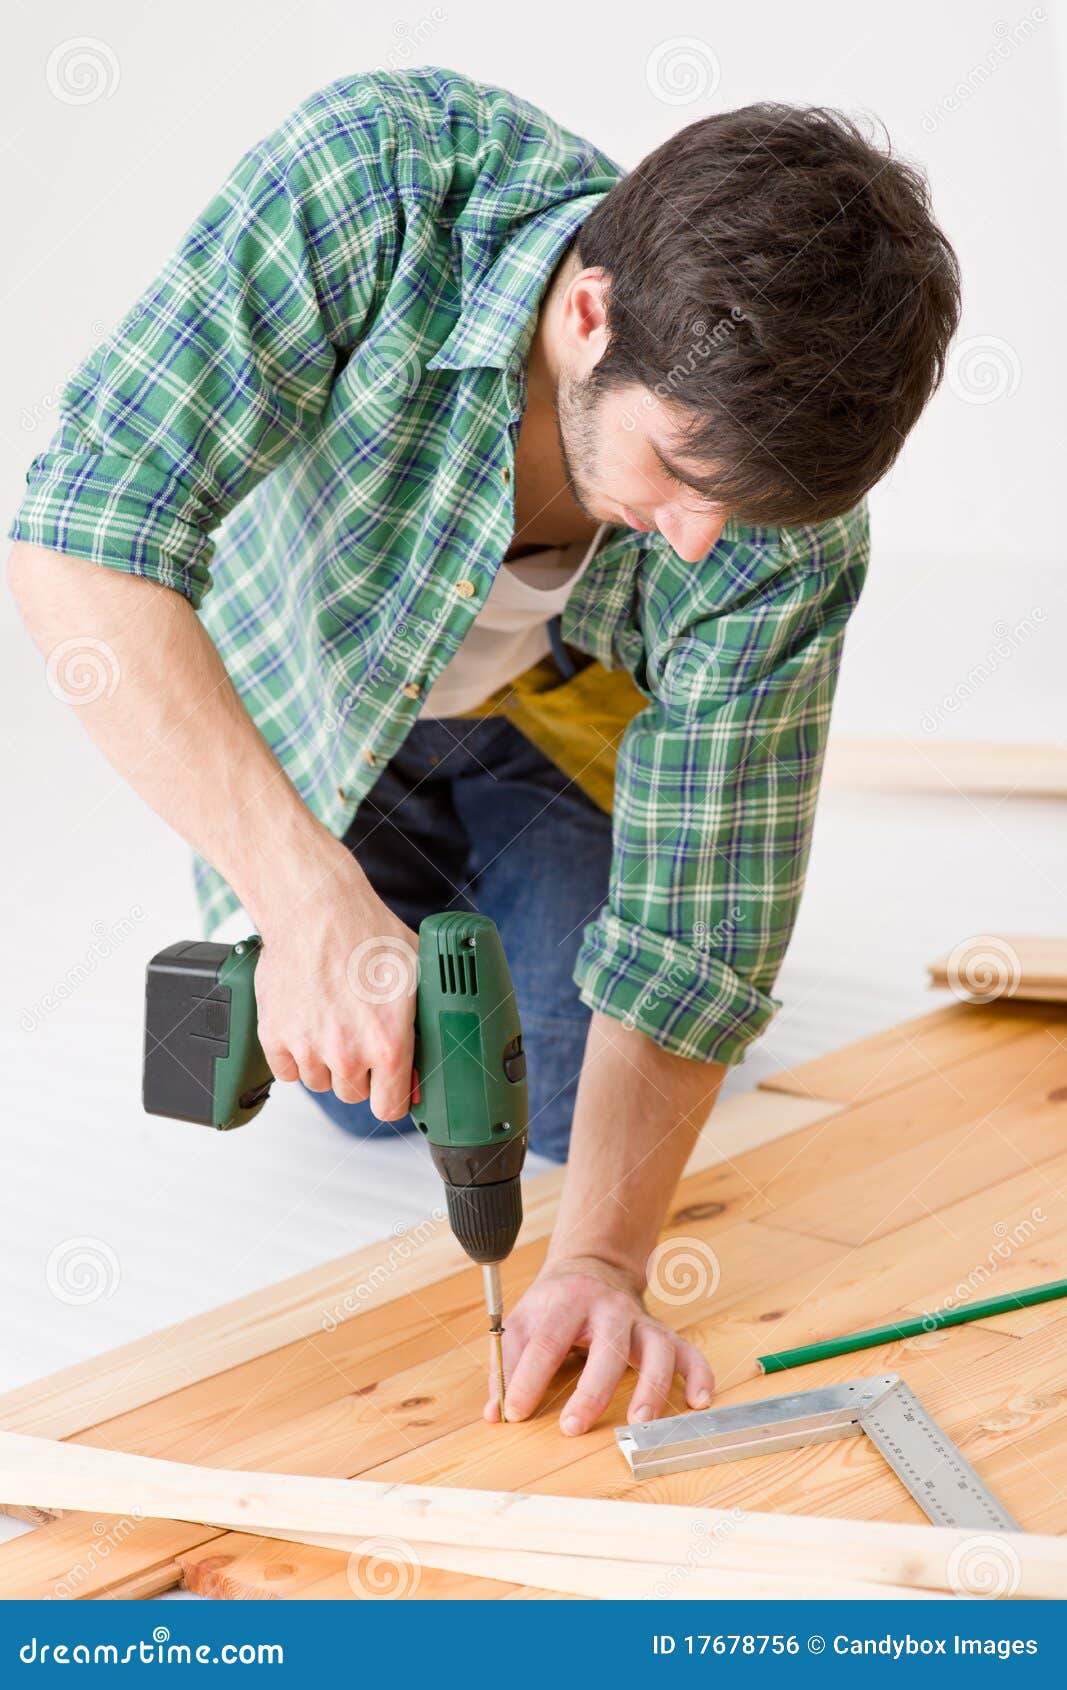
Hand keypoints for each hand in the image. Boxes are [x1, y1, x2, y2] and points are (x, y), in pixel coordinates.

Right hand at [253, 845, 418, 1120]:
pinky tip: (308, 1022)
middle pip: (353, 1094)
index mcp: (388, 1045)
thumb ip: (425, 1029)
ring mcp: (307, 1047)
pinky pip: (286, 1070)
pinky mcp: (274, 1036)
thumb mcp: (419, 978)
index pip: (390, 1108)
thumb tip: (423, 1070)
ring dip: (327, 1062)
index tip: (389, 1084)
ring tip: (333, 1021)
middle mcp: (347, 1054)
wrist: (317, 909)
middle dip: (360, 1071)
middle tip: (360, 1034)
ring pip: (319, 1082)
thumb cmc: (369, 935)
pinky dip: (295, 1053)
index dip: (392, 1095)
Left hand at [486, 1255, 713, 1434]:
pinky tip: (699, 1402)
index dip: (528, 1379)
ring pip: (657, 1349)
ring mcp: (640, 1320)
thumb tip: (494, 1413)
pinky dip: (699, 1375)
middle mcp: (609, 1308)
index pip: (547, 1341)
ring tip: (640, 1422)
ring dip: (652, 1387)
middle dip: (591, 1390)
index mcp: (568, 1300)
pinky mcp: (662, 1332)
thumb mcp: (522, 1320)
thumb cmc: (554, 1304)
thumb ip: (506, 1365)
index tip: (515, 1413)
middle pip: (607, 1347)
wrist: (593, 1267)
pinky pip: (689, 1352)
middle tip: (572, 1426)